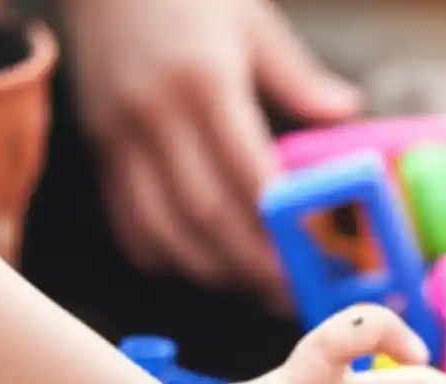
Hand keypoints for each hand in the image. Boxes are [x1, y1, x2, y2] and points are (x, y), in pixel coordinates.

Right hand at [61, 0, 359, 309]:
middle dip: (254, 268)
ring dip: (212, 273)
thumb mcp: (251, 20)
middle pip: (205, 216)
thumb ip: (297, 76)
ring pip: (162, 231)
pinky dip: (168, 257)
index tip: (315, 260)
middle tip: (295, 295)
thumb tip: (346, 111)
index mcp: (203, 82)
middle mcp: (154, 116)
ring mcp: (119, 137)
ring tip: (257, 292)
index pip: (245, 174)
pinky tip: (205, 268)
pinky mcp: (100, 150)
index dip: (279, 229)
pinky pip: (129, 223)